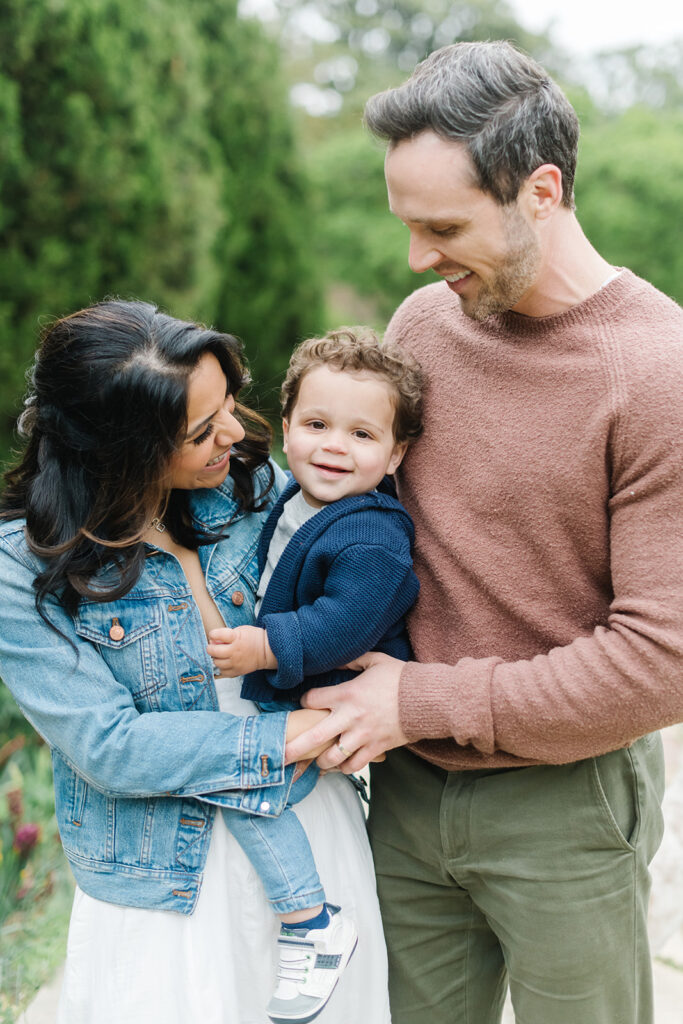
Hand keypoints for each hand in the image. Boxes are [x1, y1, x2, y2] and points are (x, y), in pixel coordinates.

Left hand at [207, 625, 276, 676]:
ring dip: (216, 658)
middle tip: (213, 646)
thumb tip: (213, 640)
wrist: (267, 651)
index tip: (214, 634)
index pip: (217, 635)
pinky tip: (225, 662)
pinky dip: (221, 667)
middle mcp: (235, 651)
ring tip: (220, 654)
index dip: (212, 634)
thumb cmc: (253, 638)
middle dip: (210, 647)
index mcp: (236, 638)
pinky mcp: (237, 671)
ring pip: (217, 662)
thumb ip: (227, 634)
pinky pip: (223, 672)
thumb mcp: (241, 630)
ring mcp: (236, 663)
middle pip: (213, 651)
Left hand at [284, 652, 407, 773]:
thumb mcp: (375, 660)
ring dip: (320, 762)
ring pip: (333, 757)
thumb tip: (335, 658)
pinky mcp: (375, 748)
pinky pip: (354, 765)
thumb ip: (352, 660)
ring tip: (313, 764)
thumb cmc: (401, 678)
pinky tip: (339, 767)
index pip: (312, 700)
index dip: (304, 702)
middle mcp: (350, 717)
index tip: (305, 703)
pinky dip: (344, 768)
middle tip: (279, 756)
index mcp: (347, 694)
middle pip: (314, 737)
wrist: (427, 699)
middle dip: (294, 748)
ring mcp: (362, 736)